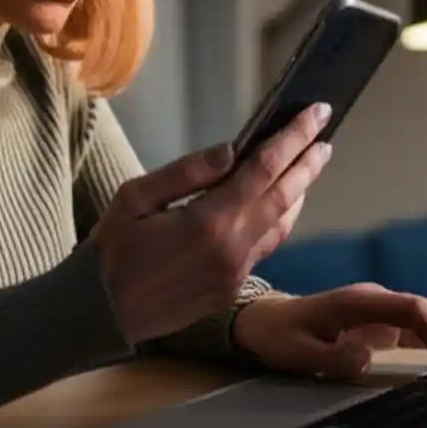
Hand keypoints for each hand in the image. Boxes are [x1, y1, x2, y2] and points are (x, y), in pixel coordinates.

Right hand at [94, 103, 333, 344]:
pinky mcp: (232, 288)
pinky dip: (279, 218)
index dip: (294, 138)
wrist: (102, 314)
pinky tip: (280, 203)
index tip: (316, 113)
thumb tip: (232, 150)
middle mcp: (232, 248)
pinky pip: (266, 246)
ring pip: (281, 224)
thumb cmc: (111, 251)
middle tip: (324, 134)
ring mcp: (235, 272)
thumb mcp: (134, 198)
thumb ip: (187, 172)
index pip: (264, 169)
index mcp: (208, 221)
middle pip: (284, 196)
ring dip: (299, 191)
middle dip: (308, 161)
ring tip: (310, 163)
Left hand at [232, 283, 426, 379]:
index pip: (411, 309)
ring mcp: (381, 310)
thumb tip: (369, 359)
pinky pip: (421, 331)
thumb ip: (332, 357)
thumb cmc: (281, 336)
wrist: (266, 321)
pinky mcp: (382, 324)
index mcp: (358, 301)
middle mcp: (376, 300)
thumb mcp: (298, 352)